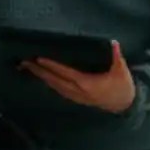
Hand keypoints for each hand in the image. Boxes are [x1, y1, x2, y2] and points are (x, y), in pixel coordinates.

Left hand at [22, 41, 136, 113]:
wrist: (124, 106)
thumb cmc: (122, 86)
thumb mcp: (121, 70)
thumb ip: (116, 56)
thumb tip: (113, 42)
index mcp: (86, 84)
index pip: (64, 73)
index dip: (51, 66)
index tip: (39, 58)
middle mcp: (77, 91)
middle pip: (54, 80)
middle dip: (39, 71)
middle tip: (25, 62)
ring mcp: (76, 96)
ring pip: (54, 86)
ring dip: (41, 77)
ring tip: (29, 68)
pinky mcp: (76, 99)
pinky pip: (58, 90)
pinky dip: (49, 83)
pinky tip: (42, 78)